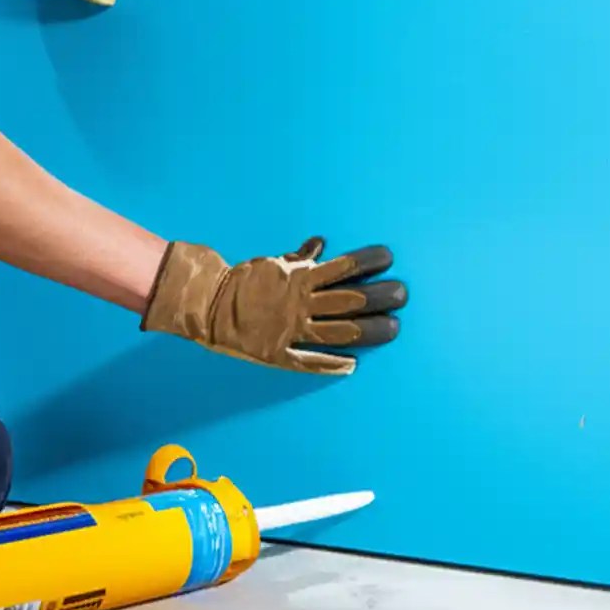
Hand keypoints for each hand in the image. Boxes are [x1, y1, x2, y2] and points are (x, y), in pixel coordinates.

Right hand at [140, 237, 407, 375]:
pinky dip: (331, 364)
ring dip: (368, 330)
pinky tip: (353, 365)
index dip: (367, 262)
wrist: (206, 303)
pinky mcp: (277, 353)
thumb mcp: (273, 262)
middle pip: (349, 300)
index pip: (342, 267)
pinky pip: (308, 361)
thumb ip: (299, 257)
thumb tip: (320, 243)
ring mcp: (290, 330)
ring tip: (393, 328)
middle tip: (402, 294)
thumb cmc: (244, 280)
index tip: (389, 258)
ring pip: (339, 330)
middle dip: (379, 296)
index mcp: (298, 278)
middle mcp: (299, 304)